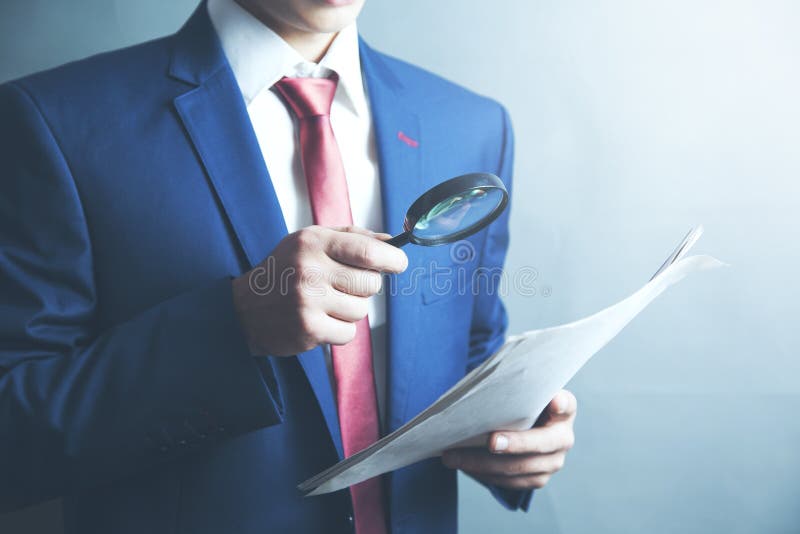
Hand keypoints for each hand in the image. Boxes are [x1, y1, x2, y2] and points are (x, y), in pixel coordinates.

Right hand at [232, 225, 407, 355]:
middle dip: (365, 286)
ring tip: (326, 303)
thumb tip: (393, 243)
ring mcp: (308, 302)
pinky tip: (320, 320)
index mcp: (313, 242)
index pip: (366, 251)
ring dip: (351, 310)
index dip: (392, 259)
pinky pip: (349, 333)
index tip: (399, 263)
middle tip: (344, 286)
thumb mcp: (312, 241)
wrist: (245, 308)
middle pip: (370, 283)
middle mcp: (309, 270)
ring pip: (362, 310)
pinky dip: (340, 330)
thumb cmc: (286, 270)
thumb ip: (353, 237)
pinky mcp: (308, 330)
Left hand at [442, 389, 576, 490]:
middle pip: (541, 443)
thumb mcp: (522, 391)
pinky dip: (484, 474)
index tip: (554, 402)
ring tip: (455, 456)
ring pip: (520, 468)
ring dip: (485, 464)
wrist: (527, 425)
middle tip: (490, 442)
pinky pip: (511, 482)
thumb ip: (514, 387)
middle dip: (514, 444)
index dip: (560, 404)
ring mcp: (553, 462)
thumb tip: (485, 385)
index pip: (566, 404)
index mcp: (564, 409)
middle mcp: (563, 437)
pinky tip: (462, 465)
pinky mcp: (538, 478)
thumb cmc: (520, 402)